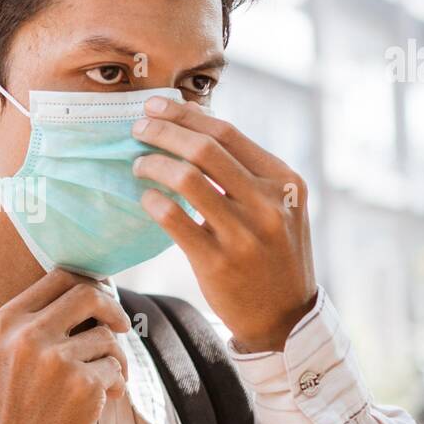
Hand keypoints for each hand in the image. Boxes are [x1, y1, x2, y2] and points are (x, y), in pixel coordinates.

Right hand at [0, 269, 130, 423]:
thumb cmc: (10, 413)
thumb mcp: (3, 357)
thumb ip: (35, 324)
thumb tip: (92, 294)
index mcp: (4, 322)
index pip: (58, 276)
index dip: (89, 284)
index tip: (102, 300)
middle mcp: (27, 334)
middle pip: (88, 294)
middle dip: (112, 307)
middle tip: (121, 326)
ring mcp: (56, 360)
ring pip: (107, 338)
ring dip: (114, 359)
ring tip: (104, 382)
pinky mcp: (83, 387)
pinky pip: (115, 370)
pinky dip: (116, 385)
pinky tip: (104, 402)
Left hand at [132, 96, 316, 353]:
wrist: (285, 318)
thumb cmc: (272, 254)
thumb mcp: (278, 207)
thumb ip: (246, 173)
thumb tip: (190, 132)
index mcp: (284, 180)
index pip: (227, 132)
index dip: (185, 115)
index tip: (156, 106)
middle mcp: (268, 203)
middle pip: (204, 149)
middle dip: (163, 131)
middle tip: (138, 129)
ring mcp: (244, 233)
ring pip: (187, 179)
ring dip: (154, 164)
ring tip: (138, 164)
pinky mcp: (218, 261)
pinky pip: (175, 220)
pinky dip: (154, 202)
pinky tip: (146, 198)